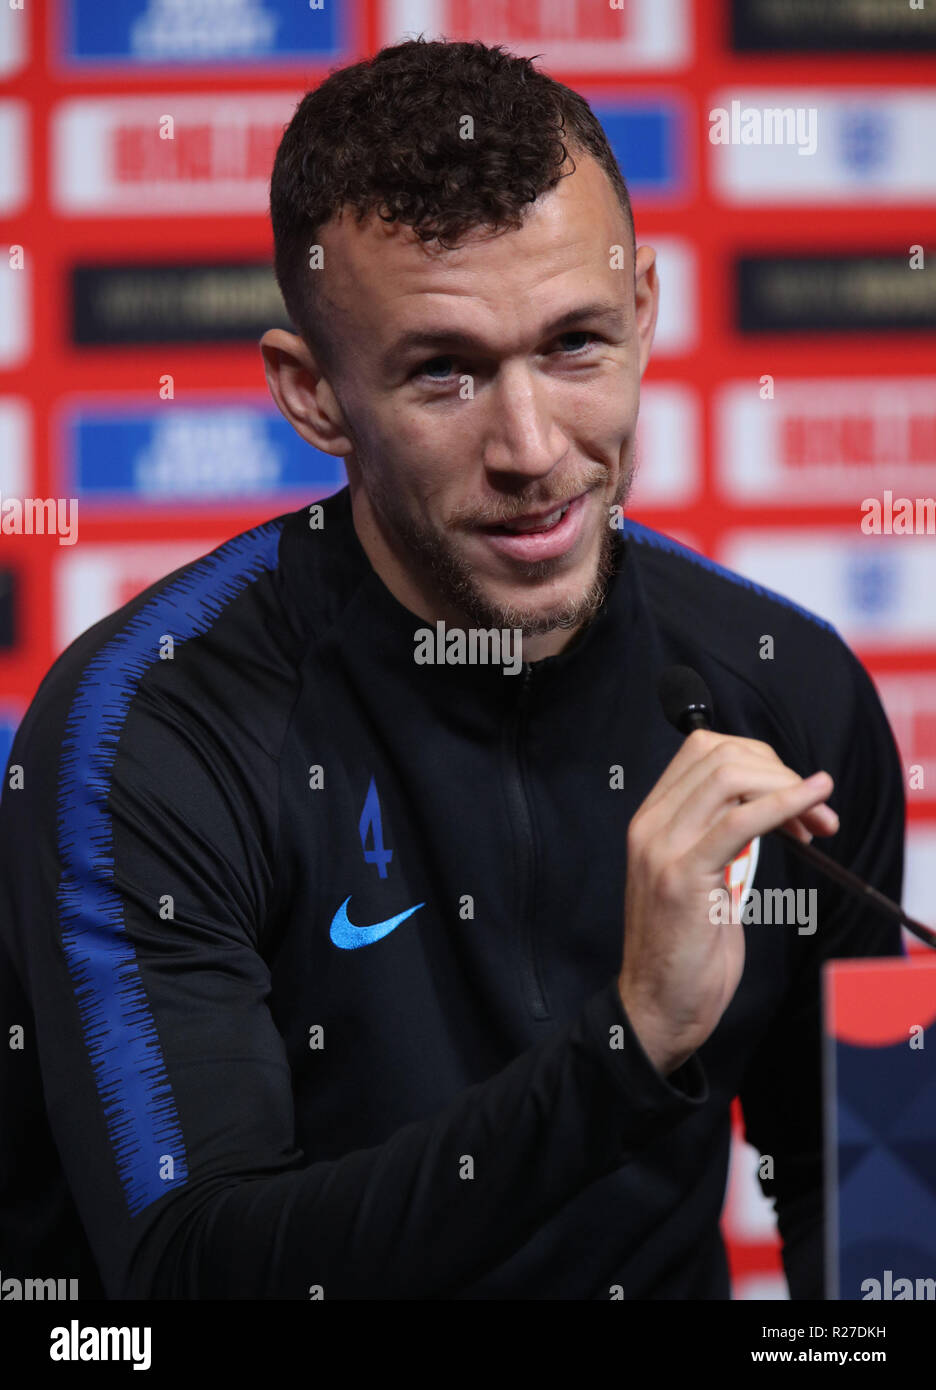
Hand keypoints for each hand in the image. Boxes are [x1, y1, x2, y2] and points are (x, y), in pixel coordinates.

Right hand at [617, 729, 838, 1075]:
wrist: (659, 1005)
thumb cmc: (688, 949)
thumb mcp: (704, 876)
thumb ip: (721, 836)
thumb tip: (768, 802)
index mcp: (652, 819)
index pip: (704, 749)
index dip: (760, 760)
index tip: (796, 793)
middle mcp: (650, 824)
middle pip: (720, 753)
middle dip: (779, 770)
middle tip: (818, 810)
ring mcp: (662, 846)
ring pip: (730, 777)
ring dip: (787, 788)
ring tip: (819, 821)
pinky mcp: (683, 875)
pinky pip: (740, 820)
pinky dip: (784, 804)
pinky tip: (812, 805)